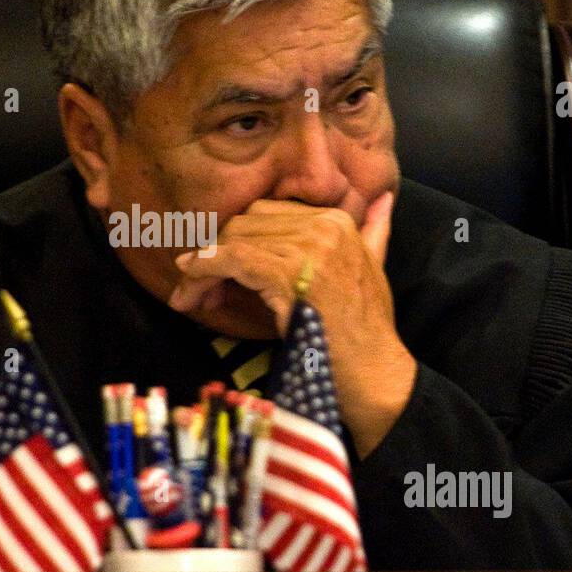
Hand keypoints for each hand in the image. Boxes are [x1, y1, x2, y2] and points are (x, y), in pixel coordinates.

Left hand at [168, 192, 416, 457]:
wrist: (374, 373)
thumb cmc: (367, 330)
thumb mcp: (374, 267)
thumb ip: (374, 229)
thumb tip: (382, 198)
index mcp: (337, 220)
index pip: (266, 214)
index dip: (235, 241)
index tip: (221, 273)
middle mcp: (323, 225)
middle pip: (244, 225)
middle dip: (215, 254)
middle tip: (200, 290)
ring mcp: (307, 248)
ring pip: (233, 243)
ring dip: (203, 271)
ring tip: (190, 299)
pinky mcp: (288, 274)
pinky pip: (232, 260)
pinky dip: (204, 271)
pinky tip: (189, 290)